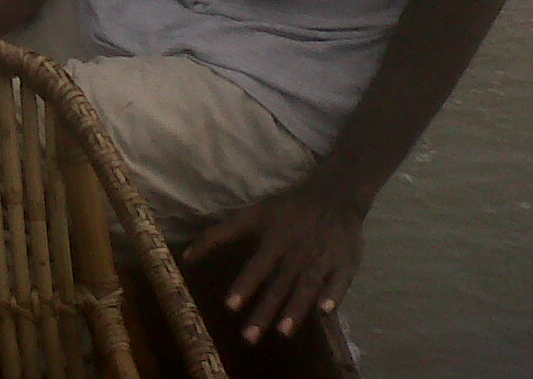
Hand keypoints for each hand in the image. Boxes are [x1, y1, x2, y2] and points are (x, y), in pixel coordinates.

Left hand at [181, 178, 365, 344]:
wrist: (333, 195)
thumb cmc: (287, 209)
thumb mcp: (252, 215)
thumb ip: (219, 235)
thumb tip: (186, 256)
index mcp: (275, 240)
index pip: (256, 266)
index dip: (244, 286)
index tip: (230, 307)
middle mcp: (297, 252)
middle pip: (279, 284)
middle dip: (264, 311)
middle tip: (249, 338)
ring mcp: (322, 258)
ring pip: (307, 286)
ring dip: (295, 309)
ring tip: (282, 332)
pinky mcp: (345, 263)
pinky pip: (340, 282)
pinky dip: (333, 295)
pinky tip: (325, 312)